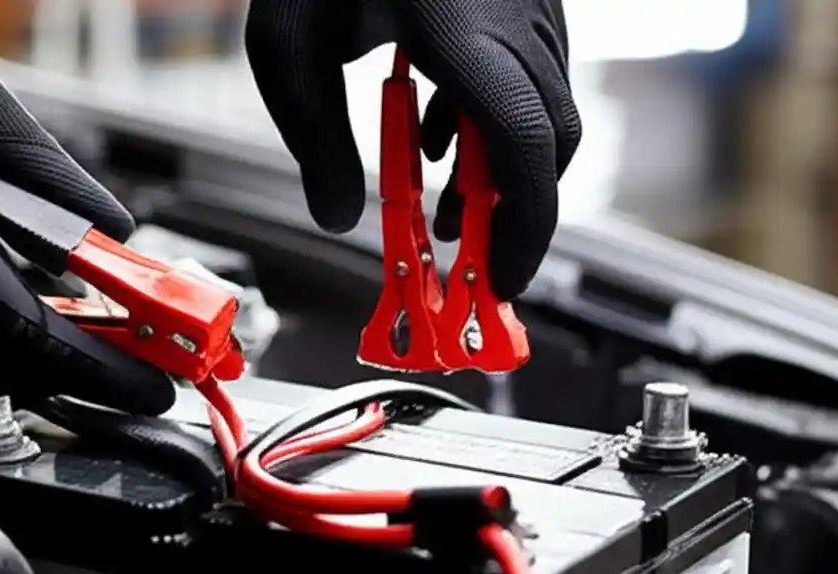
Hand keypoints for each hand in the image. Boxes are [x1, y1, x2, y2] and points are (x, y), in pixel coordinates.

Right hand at [0, 6, 174, 413]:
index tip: (156, 387)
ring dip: (32, 356)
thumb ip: (58, 181)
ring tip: (84, 329)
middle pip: (7, 371)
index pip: (36, 342)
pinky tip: (13, 309)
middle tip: (133, 357)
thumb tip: (116, 233)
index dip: (107, 371)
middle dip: (76, 369)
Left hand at [246, 0, 581, 300]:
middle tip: (463, 259)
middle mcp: (516, 23)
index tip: (501, 281)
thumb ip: (315, 138)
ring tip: (438, 207)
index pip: (526, 147)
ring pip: (542, 115)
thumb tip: (337, 217)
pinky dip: (491, 127)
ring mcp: (529, 10)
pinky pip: (527, 81)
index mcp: (465, 34)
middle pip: (548, 145)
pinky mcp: (520, 5)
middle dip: (511, 214)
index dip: (524, 227)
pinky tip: (434, 133)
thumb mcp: (289, 47)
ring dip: (497, 173)